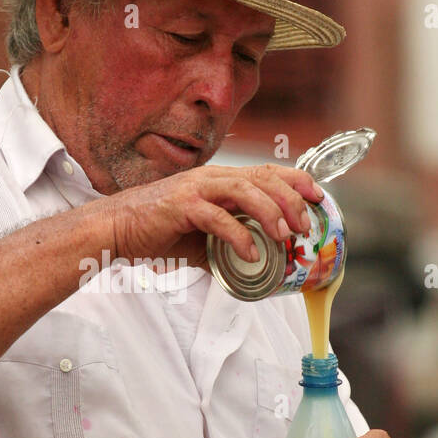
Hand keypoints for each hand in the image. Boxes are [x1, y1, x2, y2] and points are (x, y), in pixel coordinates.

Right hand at [107, 163, 324, 269]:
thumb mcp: (202, 235)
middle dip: (291, 200)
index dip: (297, 181)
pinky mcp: (182, 207)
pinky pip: (218, 218)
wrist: (118, 227)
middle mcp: (213, 178)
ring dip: (271, 213)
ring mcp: (197, 189)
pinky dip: (238, 237)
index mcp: (221, 180)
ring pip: (246, 190)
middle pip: (264, 178)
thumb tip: (253, 265)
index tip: (319, 197)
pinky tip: (251, 253)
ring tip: (285, 237)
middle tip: (304, 226)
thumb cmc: (158, 229)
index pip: (267, 172)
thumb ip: (227, 243)